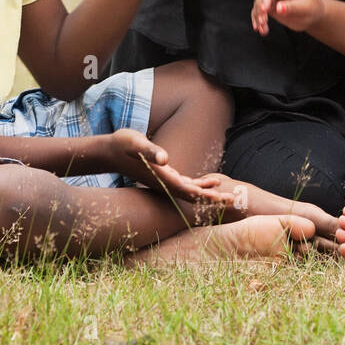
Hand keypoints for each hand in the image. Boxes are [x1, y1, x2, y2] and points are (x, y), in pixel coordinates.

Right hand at [106, 129, 234, 204]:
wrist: (110, 151)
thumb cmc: (123, 144)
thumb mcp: (136, 143)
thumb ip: (150, 151)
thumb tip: (164, 159)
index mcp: (162, 177)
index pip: (189, 191)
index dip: (207, 195)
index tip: (223, 199)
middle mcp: (165, 183)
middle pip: (193, 196)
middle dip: (213, 199)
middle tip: (234, 201)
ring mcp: (165, 181)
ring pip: (191, 192)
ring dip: (209, 194)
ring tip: (228, 194)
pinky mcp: (164, 176)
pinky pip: (186, 185)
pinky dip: (200, 185)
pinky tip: (212, 180)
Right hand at [251, 0, 323, 35]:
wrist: (313, 16)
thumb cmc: (312, 9)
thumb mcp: (305, 8)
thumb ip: (292, 7)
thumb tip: (279, 7)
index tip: (264, 9)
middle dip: (260, 8)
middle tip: (262, 21)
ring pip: (259, 3)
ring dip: (258, 16)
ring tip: (262, 28)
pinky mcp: (269, 6)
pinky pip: (259, 11)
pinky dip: (257, 19)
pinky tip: (260, 28)